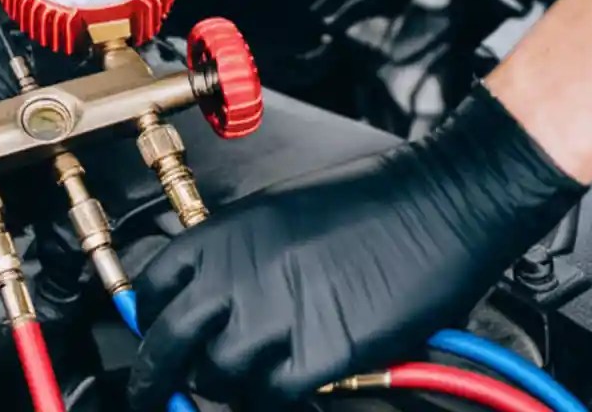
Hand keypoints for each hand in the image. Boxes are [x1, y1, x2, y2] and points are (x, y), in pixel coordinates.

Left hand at [127, 84, 585, 408]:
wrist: (440, 200)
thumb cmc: (371, 199)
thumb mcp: (279, 211)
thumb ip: (236, 253)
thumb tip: (209, 291)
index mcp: (224, 234)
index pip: (153, 287)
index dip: (151, 317)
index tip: (155, 332)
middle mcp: (238, 273)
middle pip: (168, 341)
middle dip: (156, 374)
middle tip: (156, 390)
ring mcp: (276, 314)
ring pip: (217, 375)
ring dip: (224, 385)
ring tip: (243, 381)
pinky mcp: (321, 350)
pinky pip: (271, 394)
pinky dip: (272, 397)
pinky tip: (287, 385)